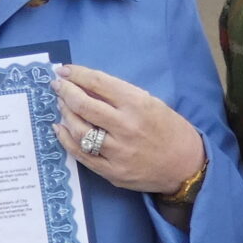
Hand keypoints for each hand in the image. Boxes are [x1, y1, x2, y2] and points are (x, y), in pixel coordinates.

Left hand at [51, 64, 204, 196]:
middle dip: (66, 92)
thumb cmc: (170, 129)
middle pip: (84, 105)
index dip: (77, 74)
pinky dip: (66, 140)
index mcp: (138, 104)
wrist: (186, 166)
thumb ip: (121, 95)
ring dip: (65, 114)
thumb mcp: (152, 103)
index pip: (99, 83)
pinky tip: (60, 128)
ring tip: (61, 105)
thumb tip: (88, 85)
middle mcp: (126, 127)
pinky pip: (82, 155)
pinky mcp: (112, 172)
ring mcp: (118, 152)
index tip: (64, 71)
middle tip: (57, 86)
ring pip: (79, 130)